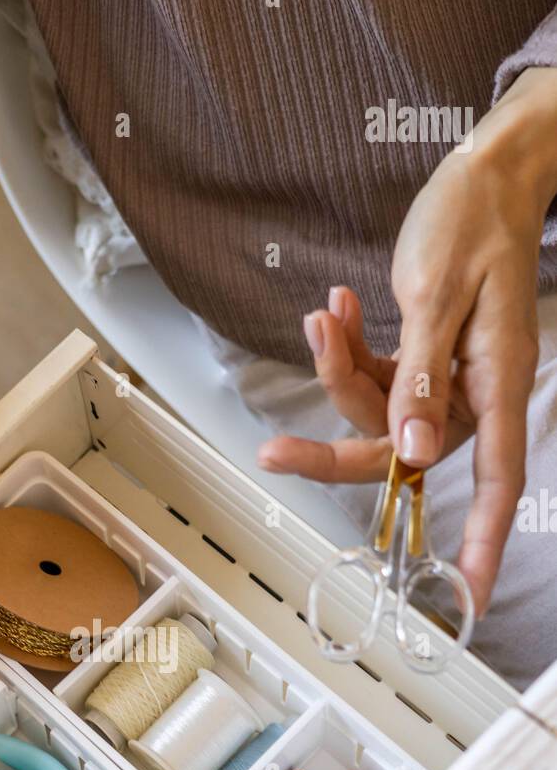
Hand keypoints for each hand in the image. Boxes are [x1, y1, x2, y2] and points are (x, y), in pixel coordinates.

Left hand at [260, 68, 556, 615]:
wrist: (484, 172)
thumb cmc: (473, 223)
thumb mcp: (437, 298)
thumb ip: (421, 379)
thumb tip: (414, 452)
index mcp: (496, 386)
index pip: (496, 485)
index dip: (483, 544)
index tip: (466, 596)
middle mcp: (473, 395)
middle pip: (397, 453)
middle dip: (332, 448)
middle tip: (273, 453)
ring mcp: (446, 381)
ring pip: (374, 412)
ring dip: (339, 370)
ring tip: (326, 316)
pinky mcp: (422, 359)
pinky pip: (374, 377)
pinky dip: (348, 349)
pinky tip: (336, 309)